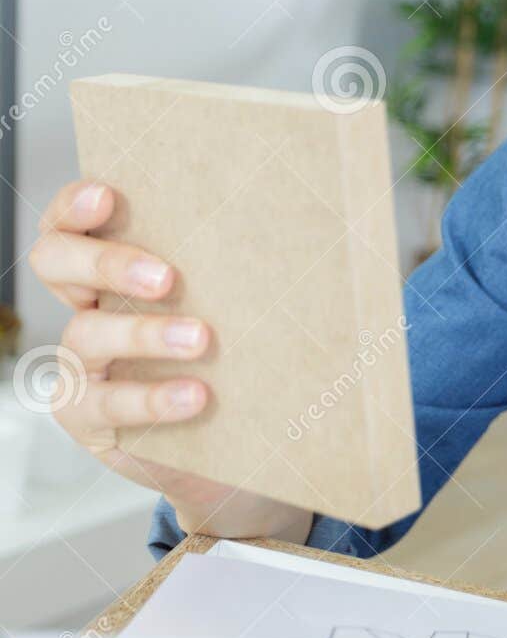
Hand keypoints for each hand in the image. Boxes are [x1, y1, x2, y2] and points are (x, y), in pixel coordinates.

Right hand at [27, 180, 310, 543]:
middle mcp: (86, 305)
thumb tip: (319, 223)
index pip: (72, 222)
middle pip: (56, 263)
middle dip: (108, 264)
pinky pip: (108, 403)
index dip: (75, 206)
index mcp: (113, 267)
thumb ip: (242, 266)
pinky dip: (153, 398)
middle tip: (166, 278)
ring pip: (87, 334)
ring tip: (200, 339)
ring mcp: (81, 362)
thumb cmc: (233, 354)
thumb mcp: (234, 303)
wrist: (229, 441)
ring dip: (144, 333)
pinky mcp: (87, 415)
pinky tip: (196, 395)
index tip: (106, 197)